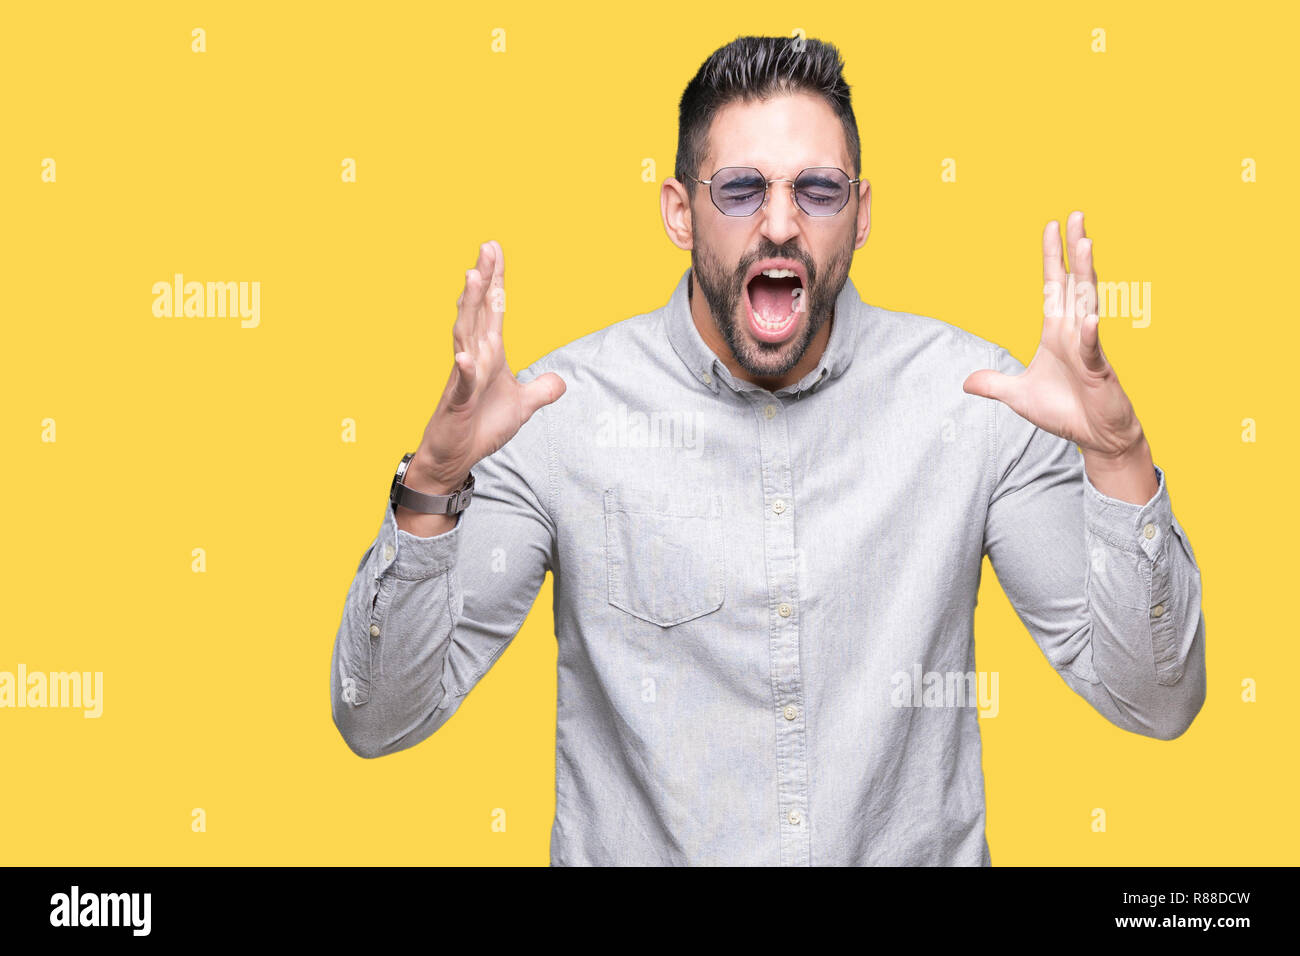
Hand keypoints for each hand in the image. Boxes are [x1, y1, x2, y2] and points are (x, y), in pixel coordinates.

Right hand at [409, 240, 565, 491]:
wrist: (455, 457)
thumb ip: (540, 390)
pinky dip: (465, 369)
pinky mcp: (458, 402)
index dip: (496, 281)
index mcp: (490, 354)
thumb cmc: (482, 426)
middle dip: (484, 279)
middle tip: (487, 246)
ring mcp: (463, 377)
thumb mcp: (521, 407)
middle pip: (479, 311)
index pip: (494, 310)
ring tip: (472, 277)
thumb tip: (561, 380)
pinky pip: (463, 383)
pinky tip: (464, 356)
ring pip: (466, 334)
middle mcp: (475, 357)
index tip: (495, 250)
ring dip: (469, 307)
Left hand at [962, 211, 1142, 457]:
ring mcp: (1088, 348)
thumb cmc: (1064, 411)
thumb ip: (993, 384)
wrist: (1094, 438)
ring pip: (1086, 304)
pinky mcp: (1098, 371)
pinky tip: (1088, 318)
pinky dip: (1089, 334)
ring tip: (1085, 243)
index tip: (1051, 226)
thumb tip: (966, 382)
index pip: (1053, 287)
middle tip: (1075, 215)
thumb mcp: (1018, 396)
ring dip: (1084, 275)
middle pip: (1073, 283)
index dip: (1051, 257)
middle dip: (1073, 250)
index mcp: (1056, 332)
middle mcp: (1074, 332)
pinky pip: (1092, 348)